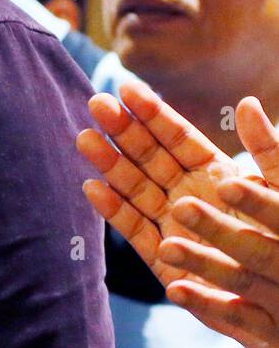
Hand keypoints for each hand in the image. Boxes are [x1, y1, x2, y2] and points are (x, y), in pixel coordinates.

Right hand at [77, 81, 275, 347]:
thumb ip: (267, 149)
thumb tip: (247, 102)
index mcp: (215, 174)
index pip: (178, 137)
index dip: (154, 113)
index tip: (127, 88)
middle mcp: (187, 194)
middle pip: (149, 157)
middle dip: (123, 131)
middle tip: (97, 103)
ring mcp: (173, 224)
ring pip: (135, 188)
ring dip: (110, 164)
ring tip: (86, 138)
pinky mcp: (164, 259)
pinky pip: (136, 231)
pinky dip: (114, 210)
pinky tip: (92, 187)